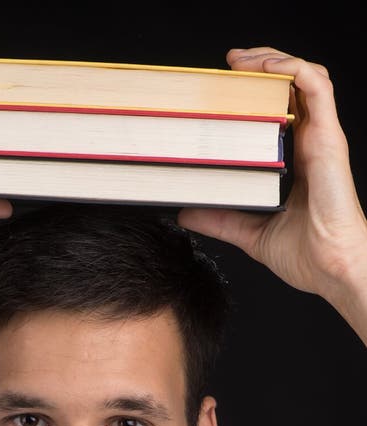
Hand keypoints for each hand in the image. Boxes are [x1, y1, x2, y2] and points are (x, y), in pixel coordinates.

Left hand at [177, 47, 366, 318]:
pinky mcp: (328, 139)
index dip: (255, 93)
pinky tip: (267, 67)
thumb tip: (187, 213)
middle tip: (228, 66)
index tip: (223, 88)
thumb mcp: (250, 234)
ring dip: (274, 60)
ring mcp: (321, 139)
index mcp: (296, 161)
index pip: (279, 112)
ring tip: (242, 61)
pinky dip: (293, 69)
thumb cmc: (308, 256)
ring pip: (304, 77)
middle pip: (290, 88)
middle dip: (260, 67)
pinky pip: (317, 87)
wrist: (332, 270)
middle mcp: (310, 144)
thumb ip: (221, 220)